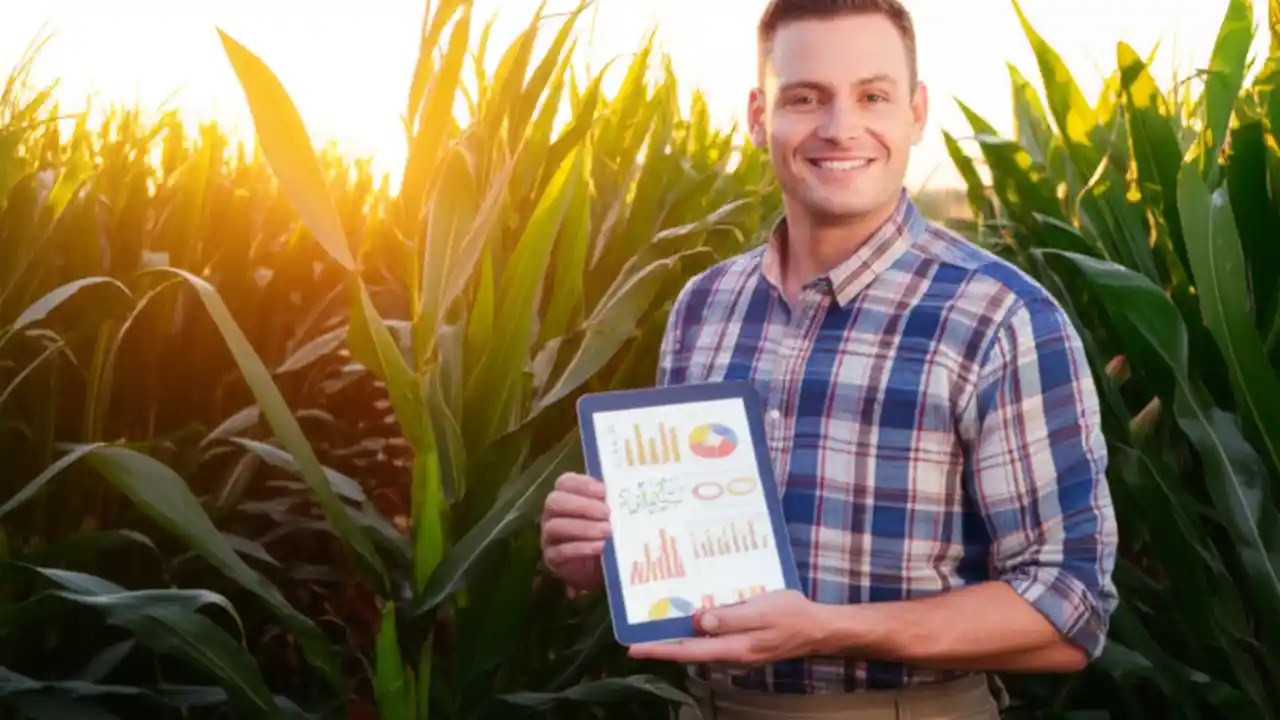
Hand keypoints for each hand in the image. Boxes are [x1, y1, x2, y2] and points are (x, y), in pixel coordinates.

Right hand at [540, 472, 610, 590]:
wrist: (603, 565)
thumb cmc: (607, 531)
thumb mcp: (612, 513)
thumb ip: (613, 499)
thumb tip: (627, 490)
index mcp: (566, 495)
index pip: (565, 482)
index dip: (583, 485)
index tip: (604, 491)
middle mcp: (552, 513)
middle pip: (555, 501)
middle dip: (582, 506)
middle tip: (607, 513)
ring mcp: (549, 536)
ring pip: (556, 526)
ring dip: (584, 528)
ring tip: (607, 531)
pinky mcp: (552, 558)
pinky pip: (560, 551)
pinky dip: (581, 548)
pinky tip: (600, 547)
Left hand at [628, 590, 827, 665]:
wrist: (818, 628)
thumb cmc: (792, 615)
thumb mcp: (761, 610)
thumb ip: (729, 617)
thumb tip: (697, 621)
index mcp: (733, 647)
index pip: (687, 651)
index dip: (659, 650)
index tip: (632, 648)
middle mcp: (730, 653)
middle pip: (688, 651)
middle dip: (661, 644)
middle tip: (635, 632)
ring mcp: (736, 649)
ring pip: (699, 645)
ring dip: (677, 636)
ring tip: (655, 621)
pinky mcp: (742, 642)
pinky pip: (713, 637)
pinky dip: (696, 630)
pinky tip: (690, 615)